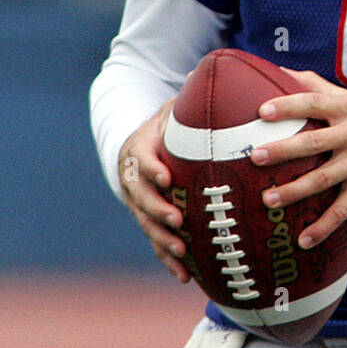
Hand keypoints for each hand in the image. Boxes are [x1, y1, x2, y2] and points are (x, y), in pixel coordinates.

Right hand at [118, 98, 190, 281]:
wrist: (142, 143)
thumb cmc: (168, 123)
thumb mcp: (173, 106)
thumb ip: (189, 97)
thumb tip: (209, 71)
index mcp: (141, 147)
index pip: (143, 158)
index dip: (152, 168)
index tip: (165, 177)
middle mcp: (136, 177)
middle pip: (141, 197)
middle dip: (157, 210)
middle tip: (176, 220)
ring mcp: (141, 201)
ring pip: (147, 224)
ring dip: (162, 239)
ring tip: (181, 251)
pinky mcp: (150, 220)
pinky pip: (156, 242)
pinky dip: (168, 259)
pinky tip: (184, 276)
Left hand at [251, 69, 346, 248]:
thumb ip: (318, 88)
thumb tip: (281, 72)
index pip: (315, 103)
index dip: (289, 106)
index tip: (262, 111)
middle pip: (315, 142)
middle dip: (284, 150)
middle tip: (256, 156)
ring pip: (324, 178)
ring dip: (295, 191)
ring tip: (268, 200)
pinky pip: (342, 210)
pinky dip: (323, 226)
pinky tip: (303, 240)